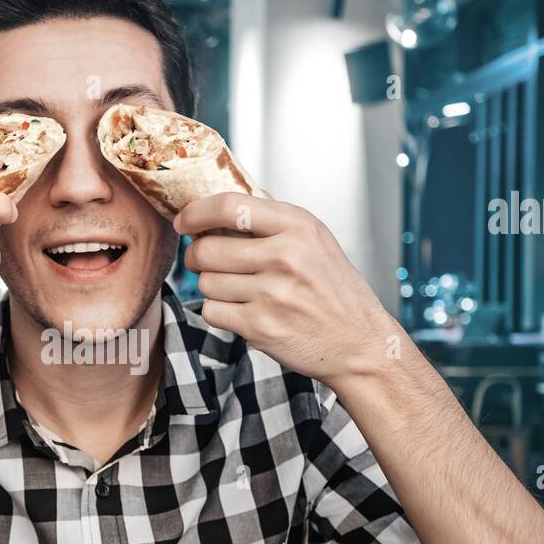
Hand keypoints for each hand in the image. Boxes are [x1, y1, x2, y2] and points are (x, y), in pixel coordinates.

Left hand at [177, 193, 397, 387]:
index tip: (184, 221)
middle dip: (198, 256)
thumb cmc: (334, 290)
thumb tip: (226, 200)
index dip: (196, 212)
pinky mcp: (260, 327)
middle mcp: (286, 256)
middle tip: (207, 261)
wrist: (360, 343)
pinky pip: (212, 311)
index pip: (231, 206)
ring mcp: (272, 294)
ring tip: (237, 290)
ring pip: (206, 282)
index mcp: (298, 227)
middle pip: (207, 248)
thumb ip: (273, 218)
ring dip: (212, 287)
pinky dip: (219, 312)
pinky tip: (241, 311)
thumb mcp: (315, 240)